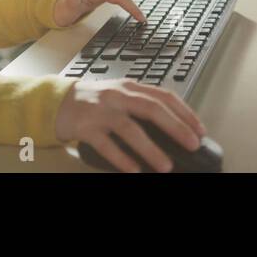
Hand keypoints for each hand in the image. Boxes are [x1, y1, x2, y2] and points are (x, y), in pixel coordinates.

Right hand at [55, 79, 206, 172]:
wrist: (57, 101)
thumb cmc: (94, 101)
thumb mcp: (120, 96)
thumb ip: (142, 106)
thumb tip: (174, 130)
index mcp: (130, 87)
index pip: (163, 96)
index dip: (184, 113)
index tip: (200, 130)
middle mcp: (117, 95)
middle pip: (151, 108)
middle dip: (176, 127)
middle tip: (192, 144)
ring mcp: (100, 110)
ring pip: (130, 128)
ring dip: (150, 148)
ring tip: (166, 165)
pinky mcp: (85, 127)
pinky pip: (106, 144)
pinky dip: (121, 158)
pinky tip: (133, 169)